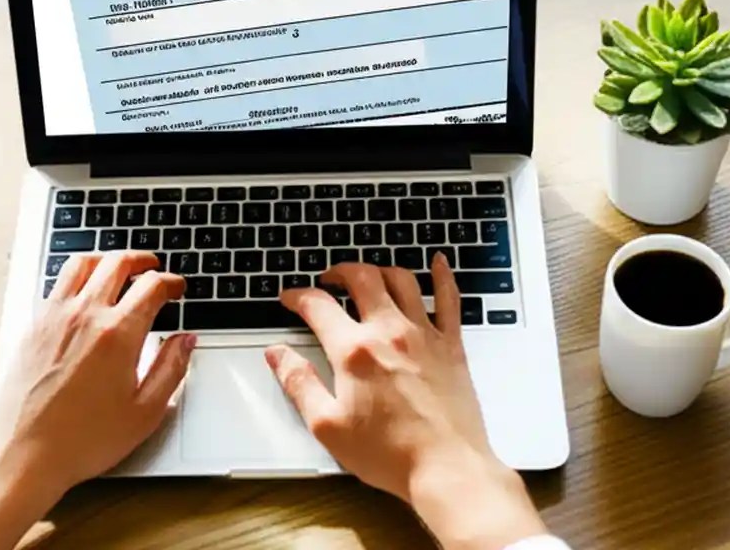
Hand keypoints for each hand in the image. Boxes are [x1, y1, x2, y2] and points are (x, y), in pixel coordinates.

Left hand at [0, 252, 194, 549]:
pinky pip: (55, 286)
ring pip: (81, 264)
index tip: (177, 288)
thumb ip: (171, 369)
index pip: (152, 287)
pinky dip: (75, 278)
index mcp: (118, 334)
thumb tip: (185, 341)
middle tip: (151, 266)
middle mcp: (84, 316)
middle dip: (140, 259)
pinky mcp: (31, 328)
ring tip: (116, 266)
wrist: (24, 456)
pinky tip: (81, 292)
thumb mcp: (145, 412)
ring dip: (105, 259)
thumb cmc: (83, 441)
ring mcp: (53, 318)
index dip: (171, 282)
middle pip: (116, 263)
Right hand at [266, 256, 546, 549]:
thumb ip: (299, 384)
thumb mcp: (327, 426)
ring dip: (380, 270)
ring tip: (369, 275)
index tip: (290, 298)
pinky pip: (449, 298)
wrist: (446, 467)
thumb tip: (278, 356)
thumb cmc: (391, 454)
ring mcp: (423, 335)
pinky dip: (442, 276)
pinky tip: (438, 262)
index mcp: (354, 352)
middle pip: (361, 278)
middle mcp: (389, 333)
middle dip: (339, 271)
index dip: (298, 296)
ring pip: (401, 280)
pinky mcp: (451, 346)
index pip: (318, 306)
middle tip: (329, 278)